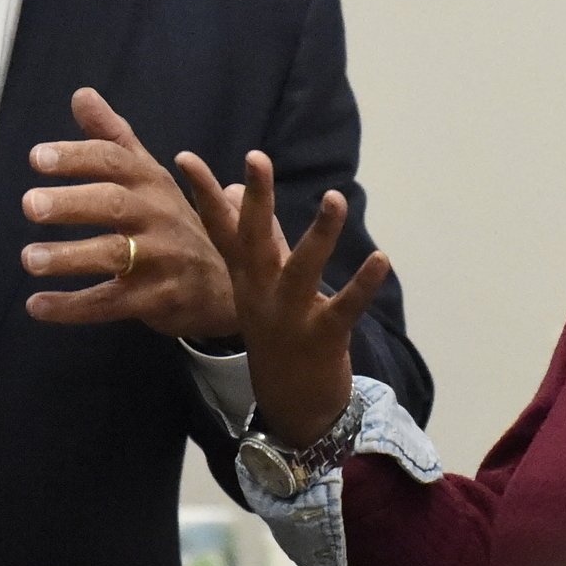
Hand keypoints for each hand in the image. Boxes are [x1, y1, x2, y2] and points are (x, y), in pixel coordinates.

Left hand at [22, 87, 239, 339]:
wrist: (222, 284)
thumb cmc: (172, 224)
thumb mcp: (149, 177)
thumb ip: (113, 138)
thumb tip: (81, 94)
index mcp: (151, 182)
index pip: (114, 162)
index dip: (77, 157)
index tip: (37, 158)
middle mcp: (157, 216)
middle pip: (114, 205)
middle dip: (72, 203)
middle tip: (29, 205)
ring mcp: (159, 260)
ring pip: (113, 255)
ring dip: (69, 257)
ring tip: (28, 258)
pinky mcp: (155, 300)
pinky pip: (110, 302)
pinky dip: (72, 307)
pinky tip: (36, 305)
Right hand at [177, 149, 390, 447]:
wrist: (293, 409)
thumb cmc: (281, 337)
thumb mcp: (261, 288)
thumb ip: (257, 238)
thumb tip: (234, 191)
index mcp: (245, 280)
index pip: (219, 230)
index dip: (202, 194)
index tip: (185, 156)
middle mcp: (261, 295)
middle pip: (253, 241)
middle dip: (255, 199)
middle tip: (255, 158)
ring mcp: (289, 317)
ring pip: (301, 270)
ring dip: (320, 233)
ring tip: (335, 197)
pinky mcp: (323, 338)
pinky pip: (345, 307)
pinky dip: (362, 283)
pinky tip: (381, 258)